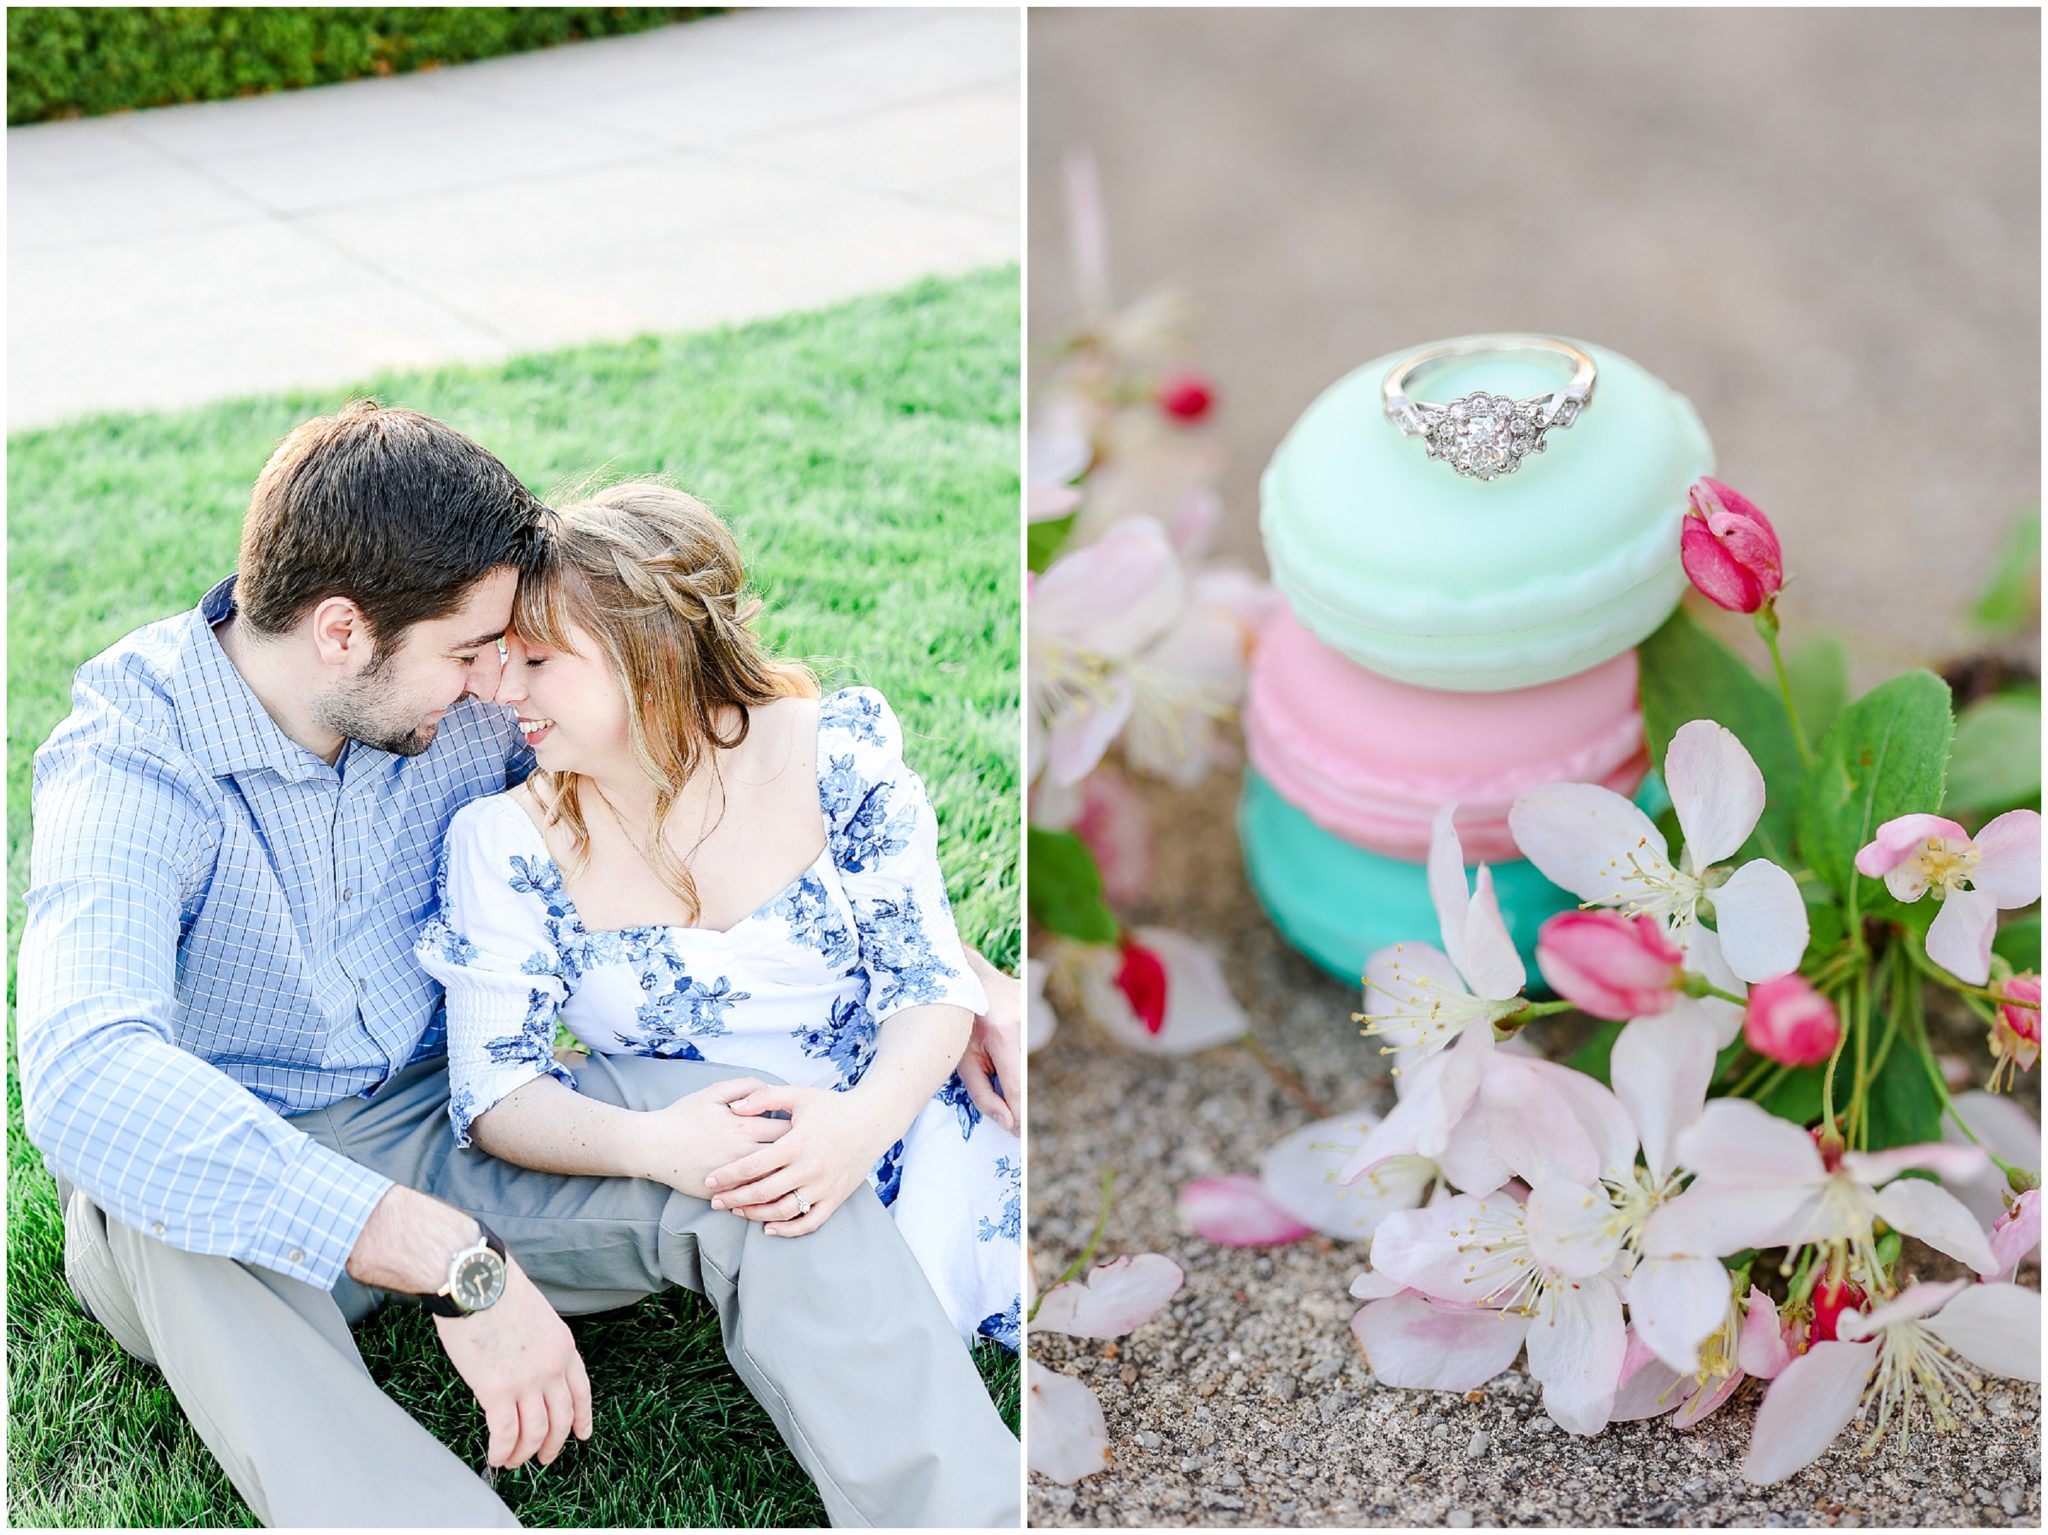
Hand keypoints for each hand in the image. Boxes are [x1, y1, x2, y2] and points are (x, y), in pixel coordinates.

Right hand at [434, 1259, 592, 1469]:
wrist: (476, 1280)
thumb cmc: (496, 1289)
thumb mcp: (535, 1315)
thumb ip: (537, 1346)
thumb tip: (524, 1368)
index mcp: (563, 1346)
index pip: (581, 1391)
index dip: (582, 1417)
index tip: (581, 1434)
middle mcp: (552, 1367)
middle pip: (561, 1418)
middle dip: (553, 1443)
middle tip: (544, 1458)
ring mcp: (528, 1381)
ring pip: (536, 1432)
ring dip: (525, 1453)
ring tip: (514, 1461)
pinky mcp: (498, 1390)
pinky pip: (506, 1433)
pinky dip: (502, 1451)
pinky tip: (496, 1457)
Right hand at [637, 1075, 791, 1198]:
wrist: (653, 1145)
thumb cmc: (684, 1116)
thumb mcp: (714, 1092)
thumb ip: (747, 1086)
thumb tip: (771, 1089)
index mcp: (745, 1126)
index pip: (788, 1128)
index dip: (801, 1128)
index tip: (805, 1127)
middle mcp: (743, 1153)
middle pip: (787, 1157)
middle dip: (800, 1155)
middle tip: (807, 1152)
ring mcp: (734, 1176)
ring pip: (774, 1181)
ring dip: (788, 1177)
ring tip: (795, 1171)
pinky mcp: (723, 1194)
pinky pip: (753, 1198)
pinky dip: (768, 1195)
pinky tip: (776, 1190)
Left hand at [706, 1085, 892, 1236]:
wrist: (874, 1120)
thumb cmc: (834, 1106)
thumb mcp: (799, 1095)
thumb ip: (764, 1097)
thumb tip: (734, 1107)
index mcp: (796, 1143)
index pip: (753, 1165)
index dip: (727, 1175)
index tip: (709, 1181)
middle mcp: (809, 1169)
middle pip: (763, 1192)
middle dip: (734, 1198)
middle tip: (715, 1201)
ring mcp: (823, 1186)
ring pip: (782, 1211)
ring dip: (756, 1214)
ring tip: (737, 1211)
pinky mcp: (835, 1198)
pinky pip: (809, 1222)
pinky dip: (788, 1230)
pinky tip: (769, 1228)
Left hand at [959, 956, 1021, 1132]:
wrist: (965, 976)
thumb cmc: (960, 1023)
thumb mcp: (962, 1060)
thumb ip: (983, 1095)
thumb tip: (1007, 1123)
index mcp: (1004, 1036)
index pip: (1017, 1088)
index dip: (1019, 1117)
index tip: (1019, 1136)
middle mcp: (1025, 1024)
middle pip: (1027, 1078)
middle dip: (1017, 1100)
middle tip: (1012, 1120)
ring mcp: (1034, 1014)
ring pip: (1029, 1064)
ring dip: (1015, 1077)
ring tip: (997, 1071)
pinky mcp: (1037, 1010)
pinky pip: (1029, 1048)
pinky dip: (1018, 1060)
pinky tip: (1002, 1052)